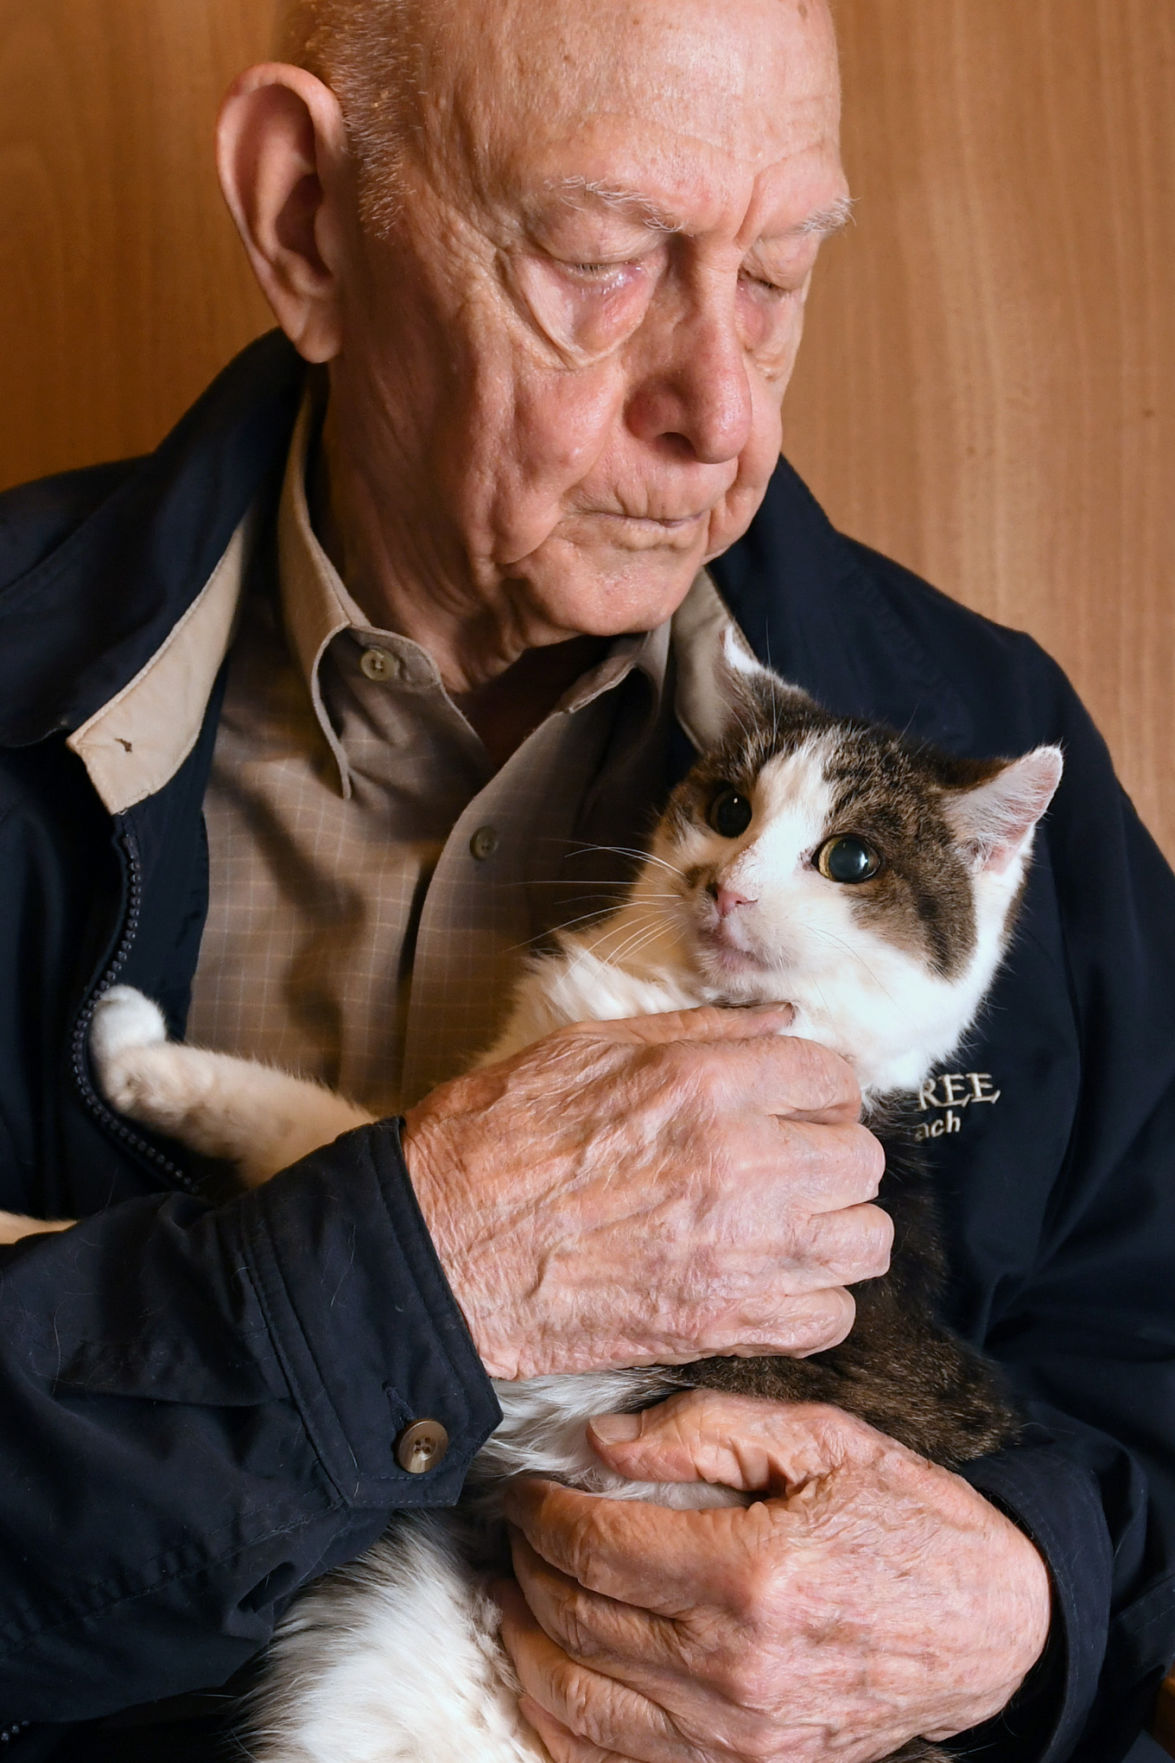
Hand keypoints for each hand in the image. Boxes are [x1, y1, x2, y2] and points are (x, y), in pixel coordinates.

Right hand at [402, 1009, 888, 1378]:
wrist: (438, 1250)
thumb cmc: (495, 1140)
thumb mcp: (588, 1048)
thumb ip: (696, 1033)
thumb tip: (778, 1022)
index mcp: (704, 1082)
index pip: (831, 1075)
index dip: (812, 1088)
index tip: (788, 1104)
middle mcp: (739, 1163)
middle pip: (860, 1159)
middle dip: (827, 1155)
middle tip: (781, 1162)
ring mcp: (738, 1252)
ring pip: (864, 1240)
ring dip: (831, 1229)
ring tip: (780, 1224)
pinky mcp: (723, 1325)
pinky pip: (831, 1317)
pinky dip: (808, 1303)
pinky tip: (761, 1280)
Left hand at [499, 1391, 1051, 1762]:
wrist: (992, 1624)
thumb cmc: (907, 1519)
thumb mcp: (822, 1439)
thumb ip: (704, 1428)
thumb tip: (601, 1441)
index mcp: (754, 1572)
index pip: (599, 1547)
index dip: (541, 1513)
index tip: (525, 1489)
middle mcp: (737, 1666)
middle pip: (579, 1618)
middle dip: (526, 1565)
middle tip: (515, 1528)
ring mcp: (741, 1735)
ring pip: (583, 1700)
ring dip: (526, 1643)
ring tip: (508, 1595)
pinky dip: (563, 1724)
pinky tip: (545, 1676)